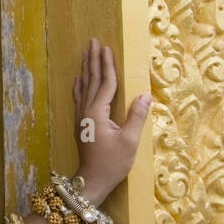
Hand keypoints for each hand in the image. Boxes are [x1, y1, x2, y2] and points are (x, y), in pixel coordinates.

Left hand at [71, 37, 151, 198]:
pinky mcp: (80, 123)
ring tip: (85, 52)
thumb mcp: (129, 142)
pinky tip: (78, 78)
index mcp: (98, 112)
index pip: (106, 83)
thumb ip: (137, 117)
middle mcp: (86, 111)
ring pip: (83, 86)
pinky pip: (78, 97)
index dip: (107, 64)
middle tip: (92, 41)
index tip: (107, 47)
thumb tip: (146, 96)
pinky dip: (79, 84)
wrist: (92, 182)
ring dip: (85, 68)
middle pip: (91, 80)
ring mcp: (81, 117)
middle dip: (92, 59)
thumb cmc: (112, 164)